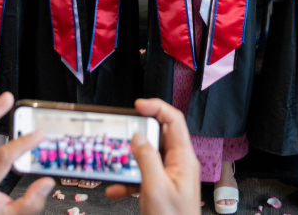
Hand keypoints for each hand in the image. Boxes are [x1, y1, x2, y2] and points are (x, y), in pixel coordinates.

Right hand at [105, 99, 200, 214]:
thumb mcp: (155, 188)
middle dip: (137, 137)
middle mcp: (179, 164)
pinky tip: (116, 191)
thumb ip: (146, 159)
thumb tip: (137, 137)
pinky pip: (143, 177)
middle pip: (158, 137)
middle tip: (121, 136)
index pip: (174, 121)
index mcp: (183, 159)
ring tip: (114, 165)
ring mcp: (171, 176)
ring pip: (148, 157)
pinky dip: (129, 181)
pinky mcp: (162, 189)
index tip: (137, 106)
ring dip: (129, 162)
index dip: (157, 108)